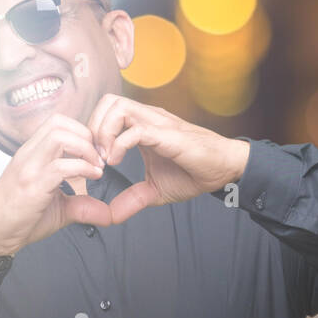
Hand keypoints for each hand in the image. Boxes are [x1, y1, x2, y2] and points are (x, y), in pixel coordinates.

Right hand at [0, 113, 110, 256]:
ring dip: (85, 148)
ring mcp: (28, 168)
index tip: (95, 153)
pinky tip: (93, 178)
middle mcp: (28, 155)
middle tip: (99, 158)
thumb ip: (82, 205)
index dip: (81, 132)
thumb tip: (107, 213)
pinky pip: (61, 166)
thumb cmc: (18, 219)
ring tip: (96, 167)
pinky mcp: (32, 185)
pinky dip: (84, 168)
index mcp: (31, 154)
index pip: (56, 123)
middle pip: (58, 122)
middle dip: (86, 136)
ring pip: (59, 136)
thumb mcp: (56, 208)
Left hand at [87, 94, 249, 223]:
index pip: (107, 111)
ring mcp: (158, 123)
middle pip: (108, 101)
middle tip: (96, 155)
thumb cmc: (193, 173)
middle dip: (94, 126)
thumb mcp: (154, 190)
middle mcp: (148, 118)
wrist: (224, 170)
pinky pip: (136, 129)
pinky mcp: (168, 135)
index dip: (93, 131)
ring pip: (119, 107)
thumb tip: (111, 216)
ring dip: (104, 132)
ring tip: (106, 157)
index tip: (94, 159)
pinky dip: (119, 144)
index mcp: (141, 125)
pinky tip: (116, 161)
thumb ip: (131, 199)